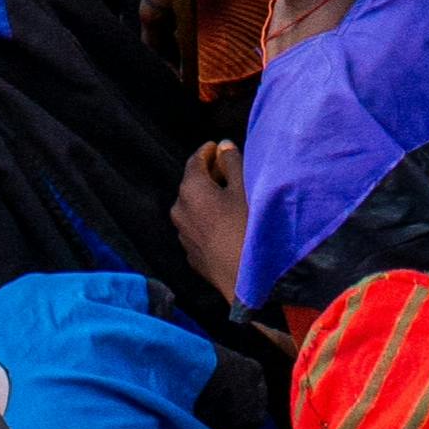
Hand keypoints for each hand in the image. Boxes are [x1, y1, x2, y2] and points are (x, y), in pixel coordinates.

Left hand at [172, 139, 248, 297]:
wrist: (247, 282)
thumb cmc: (248, 228)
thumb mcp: (245, 187)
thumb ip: (232, 162)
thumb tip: (223, 146)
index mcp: (190, 189)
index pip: (195, 160)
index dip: (209, 151)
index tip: (221, 148)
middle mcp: (179, 211)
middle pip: (193, 183)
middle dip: (211, 174)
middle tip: (232, 170)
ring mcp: (184, 236)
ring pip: (195, 208)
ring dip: (209, 199)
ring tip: (233, 198)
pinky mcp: (192, 256)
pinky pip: (199, 228)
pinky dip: (210, 220)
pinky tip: (229, 224)